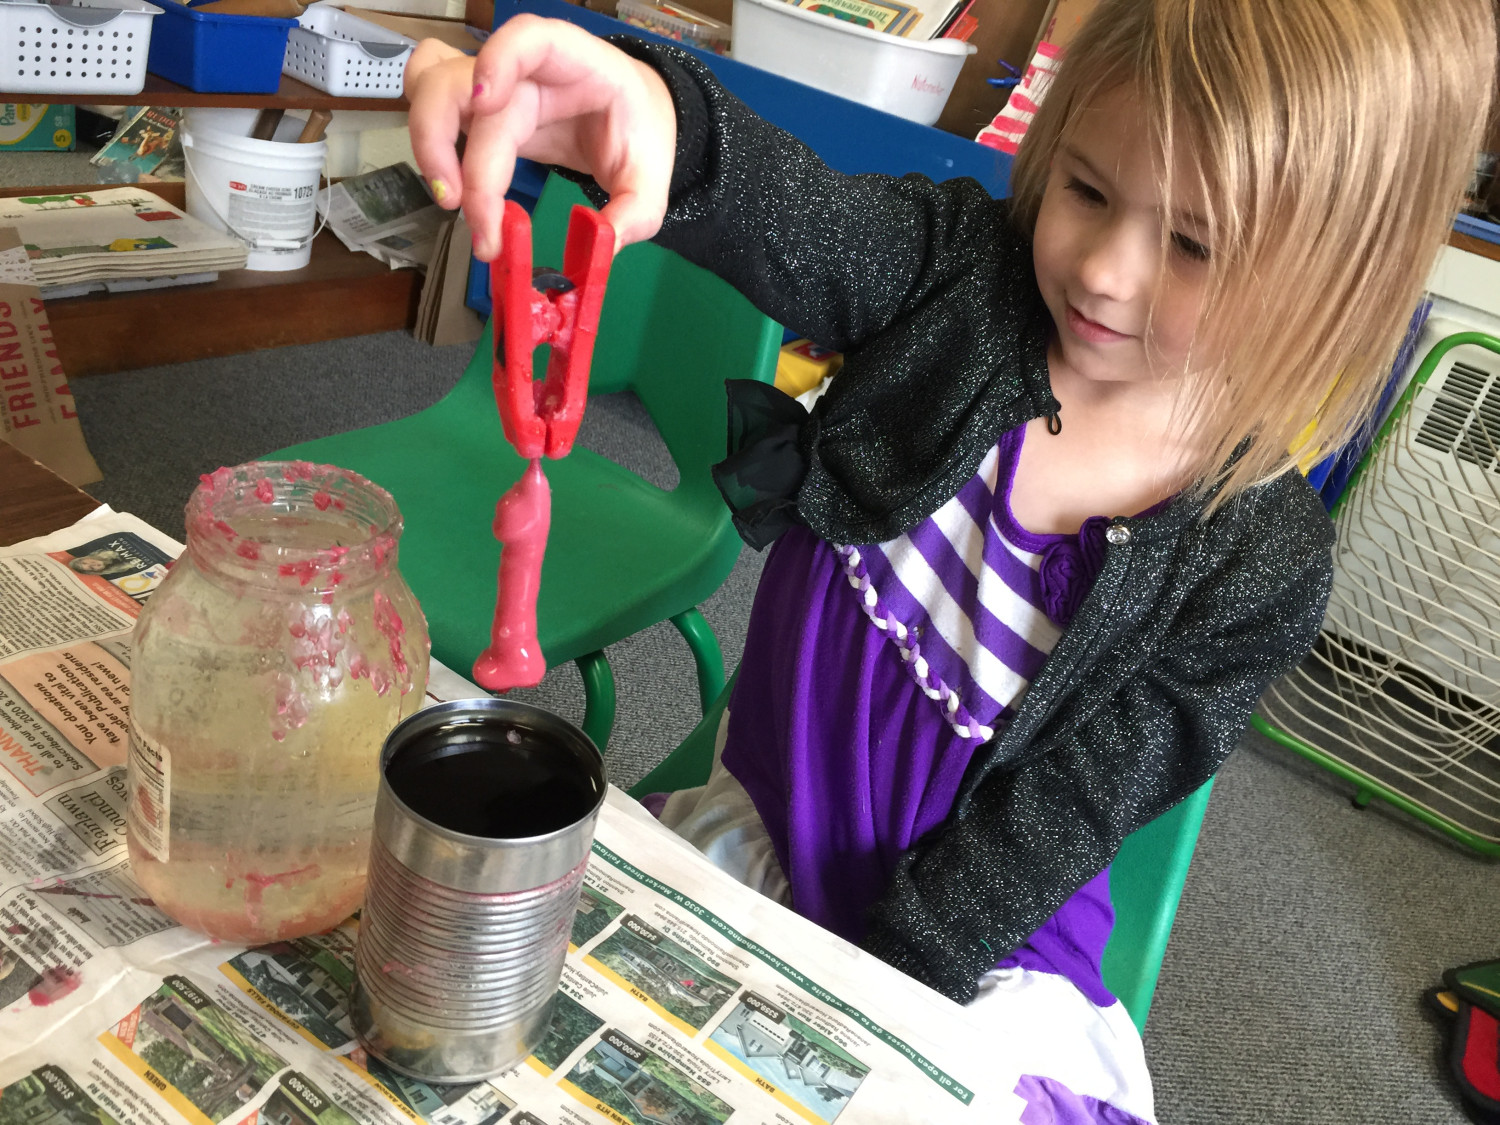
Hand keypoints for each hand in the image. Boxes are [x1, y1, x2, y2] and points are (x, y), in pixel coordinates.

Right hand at [405, 16, 677, 259]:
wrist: (629, 118)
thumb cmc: (636, 132)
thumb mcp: (650, 178)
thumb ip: (634, 214)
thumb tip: (601, 245)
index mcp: (577, 65)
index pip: (528, 38)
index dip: (498, 59)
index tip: (485, 104)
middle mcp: (526, 70)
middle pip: (460, 82)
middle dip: (447, 145)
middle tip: (459, 205)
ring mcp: (495, 86)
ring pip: (430, 88)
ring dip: (428, 144)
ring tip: (451, 200)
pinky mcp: (479, 110)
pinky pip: (430, 101)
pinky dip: (426, 135)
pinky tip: (447, 179)